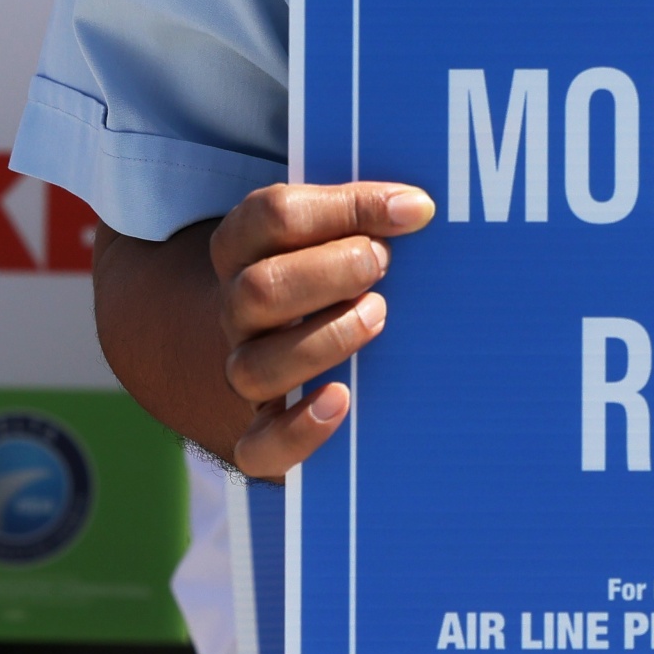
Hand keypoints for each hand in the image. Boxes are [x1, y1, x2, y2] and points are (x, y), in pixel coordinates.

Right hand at [210, 181, 437, 475]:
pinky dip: (297, 430)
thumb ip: (364, 213)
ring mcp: (244, 369)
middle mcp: (236, 309)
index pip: (273, 214)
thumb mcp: (331, 230)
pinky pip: (258, 446)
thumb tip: (418, 207)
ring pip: (255, 367)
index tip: (413, 209)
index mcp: (244, 246)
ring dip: (326, 339)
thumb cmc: (326, 270)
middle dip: (332, 271)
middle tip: (384, 262)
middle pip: (259, 290)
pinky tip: (341, 402)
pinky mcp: (260, 430)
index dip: (347, 206)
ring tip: (378, 315)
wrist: (279, 339)